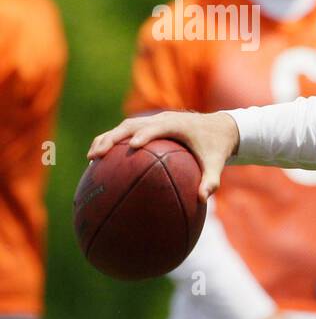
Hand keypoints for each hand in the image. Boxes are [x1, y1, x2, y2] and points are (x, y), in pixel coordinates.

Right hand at [88, 111, 239, 201]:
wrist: (219, 127)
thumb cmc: (216, 147)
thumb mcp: (217, 163)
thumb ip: (211, 181)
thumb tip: (202, 199)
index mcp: (178, 124)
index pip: (157, 128)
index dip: (145, 135)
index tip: (132, 147)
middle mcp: (162, 119)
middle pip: (132, 125)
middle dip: (113, 138)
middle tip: (97, 155)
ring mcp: (154, 120)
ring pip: (125, 126)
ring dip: (107, 138)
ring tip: (92, 157)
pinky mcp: (149, 124)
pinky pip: (127, 131)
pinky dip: (113, 141)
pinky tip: (101, 159)